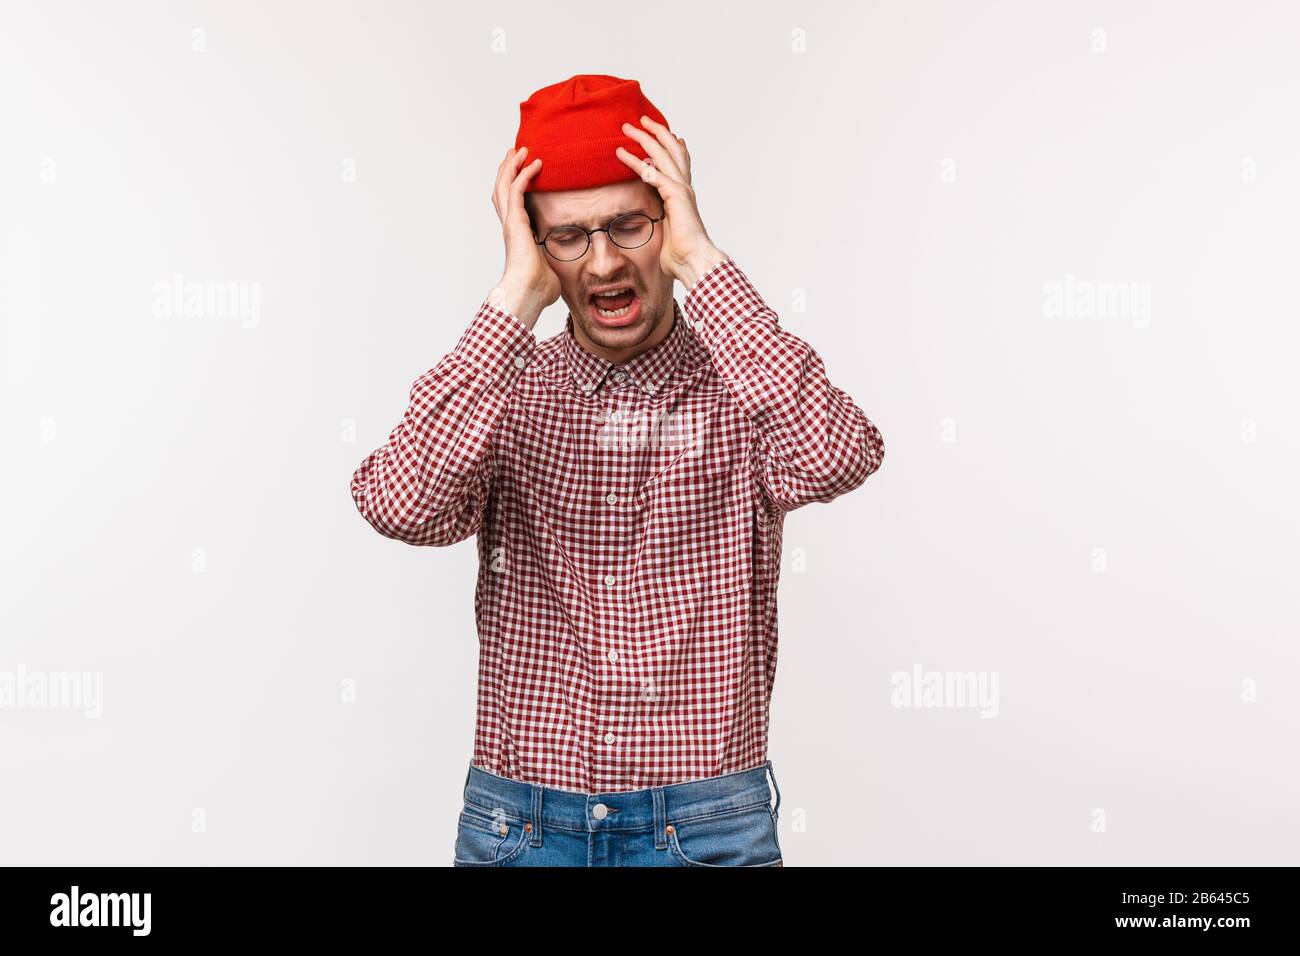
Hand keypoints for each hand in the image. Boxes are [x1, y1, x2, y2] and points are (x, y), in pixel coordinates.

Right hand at [488, 146, 560, 327]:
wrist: (529, 293)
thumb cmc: (539, 290)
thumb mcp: (550, 272)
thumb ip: (554, 267)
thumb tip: (561, 278)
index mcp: (517, 236)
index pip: (510, 205)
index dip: (512, 186)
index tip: (520, 173)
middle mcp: (510, 226)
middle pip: (501, 190)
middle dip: (507, 169)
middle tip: (514, 153)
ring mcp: (511, 223)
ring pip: (504, 185)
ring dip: (512, 166)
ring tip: (520, 150)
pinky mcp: (515, 222)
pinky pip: (516, 190)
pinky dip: (524, 174)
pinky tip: (534, 163)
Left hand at [614, 116, 726, 287]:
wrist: (694, 261)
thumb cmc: (680, 255)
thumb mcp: (665, 232)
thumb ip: (658, 221)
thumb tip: (648, 228)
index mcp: (683, 195)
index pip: (678, 162)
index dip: (669, 144)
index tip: (659, 133)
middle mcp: (684, 187)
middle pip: (672, 149)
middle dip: (656, 132)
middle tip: (640, 120)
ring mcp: (681, 190)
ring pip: (663, 154)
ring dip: (644, 138)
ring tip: (629, 127)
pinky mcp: (675, 196)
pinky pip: (653, 173)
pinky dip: (637, 163)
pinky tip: (623, 154)